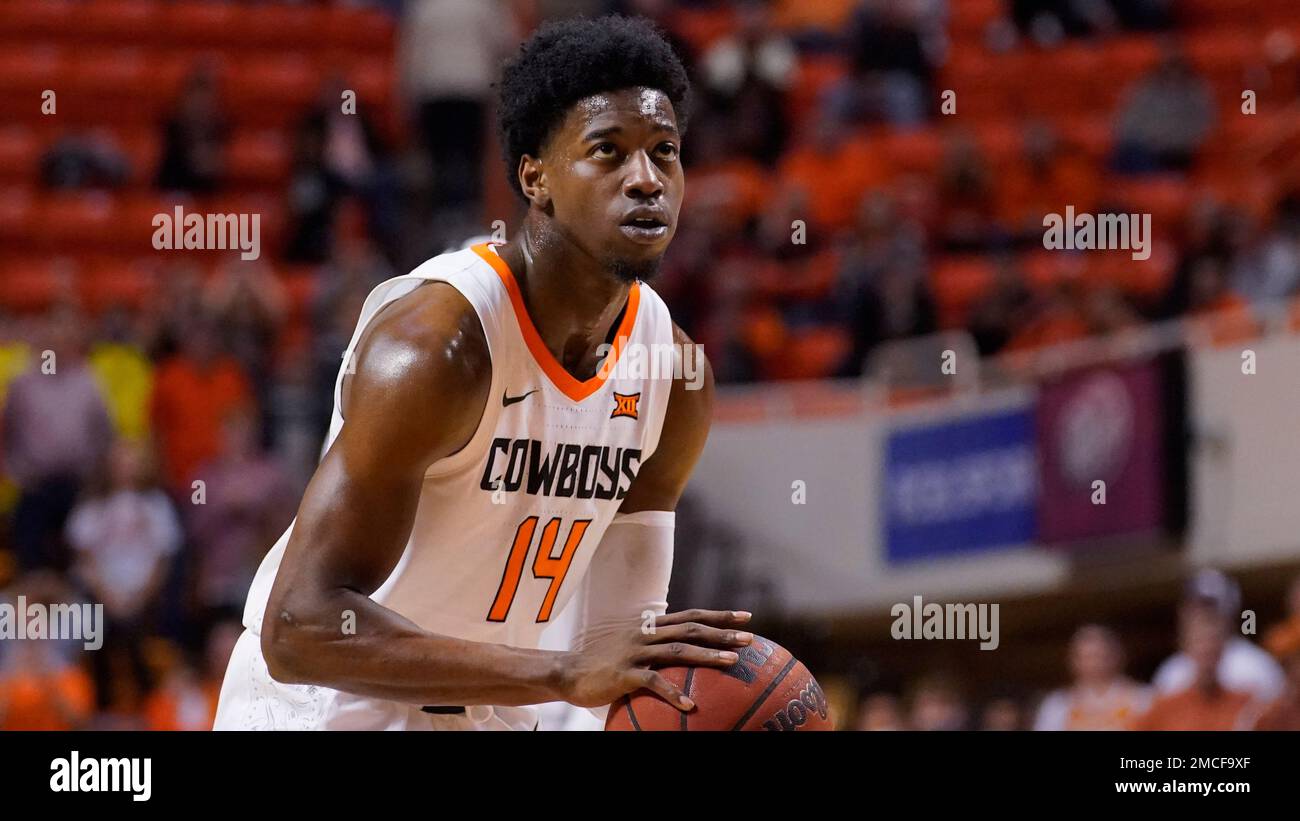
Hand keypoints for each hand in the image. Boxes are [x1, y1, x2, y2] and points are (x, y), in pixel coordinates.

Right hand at [558, 609, 753, 711]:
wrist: (569, 672)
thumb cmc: (604, 665)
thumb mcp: (632, 651)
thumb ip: (657, 651)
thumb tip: (687, 660)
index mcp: (650, 627)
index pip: (691, 616)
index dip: (719, 616)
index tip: (745, 618)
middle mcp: (646, 634)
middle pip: (690, 629)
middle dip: (721, 632)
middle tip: (748, 639)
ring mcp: (635, 652)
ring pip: (677, 651)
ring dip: (706, 656)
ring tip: (731, 662)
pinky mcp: (624, 673)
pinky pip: (654, 682)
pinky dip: (674, 693)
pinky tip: (691, 706)